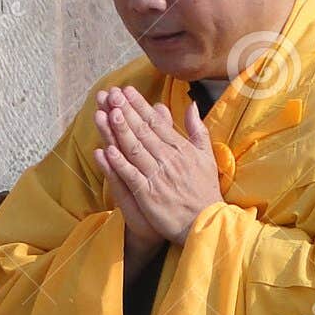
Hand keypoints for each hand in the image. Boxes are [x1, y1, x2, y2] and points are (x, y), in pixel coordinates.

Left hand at [94, 86, 222, 248]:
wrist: (207, 223)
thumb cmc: (205, 191)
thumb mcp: (207, 156)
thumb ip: (198, 130)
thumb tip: (192, 106)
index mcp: (181, 149)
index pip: (157, 123)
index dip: (140, 106)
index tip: (126, 91)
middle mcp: (169, 160)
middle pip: (143, 132)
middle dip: (126, 111)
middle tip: (111, 94)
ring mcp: (159, 177)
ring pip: (136, 149)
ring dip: (120, 131)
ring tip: (107, 112)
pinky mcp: (150, 195)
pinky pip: (132, 176)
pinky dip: (120, 163)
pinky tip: (107, 150)